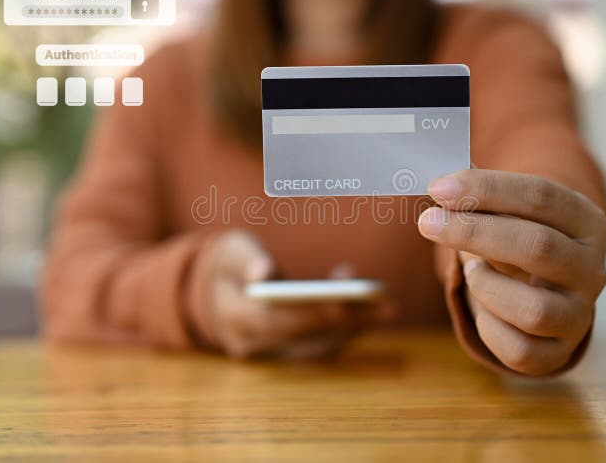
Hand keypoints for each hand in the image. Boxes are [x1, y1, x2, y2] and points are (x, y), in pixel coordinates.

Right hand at [191, 230, 390, 359]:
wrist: (218, 290)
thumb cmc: (230, 263)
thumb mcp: (230, 250)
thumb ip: (245, 259)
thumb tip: (264, 273)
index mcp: (232, 316)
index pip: (273, 323)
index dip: (308, 316)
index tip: (341, 302)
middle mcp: (249, 343)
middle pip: (302, 338)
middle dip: (343, 320)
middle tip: (383, 304)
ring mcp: (269, 354)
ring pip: (316, 348)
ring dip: (354, 329)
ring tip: (387, 307)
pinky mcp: (286, 354)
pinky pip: (320, 349)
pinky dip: (347, 332)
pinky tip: (371, 312)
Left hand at [417, 169, 605, 375]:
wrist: (544, 293)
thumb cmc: (517, 241)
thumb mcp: (511, 213)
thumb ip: (481, 199)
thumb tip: (440, 189)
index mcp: (586, 222)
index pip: (541, 196)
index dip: (487, 189)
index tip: (439, 189)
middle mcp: (591, 270)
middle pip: (537, 246)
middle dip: (474, 232)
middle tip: (428, 222)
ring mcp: (579, 315)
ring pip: (534, 309)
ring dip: (487, 286)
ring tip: (472, 272)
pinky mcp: (557, 353)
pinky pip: (519, 350)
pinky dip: (488, 328)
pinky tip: (482, 308)